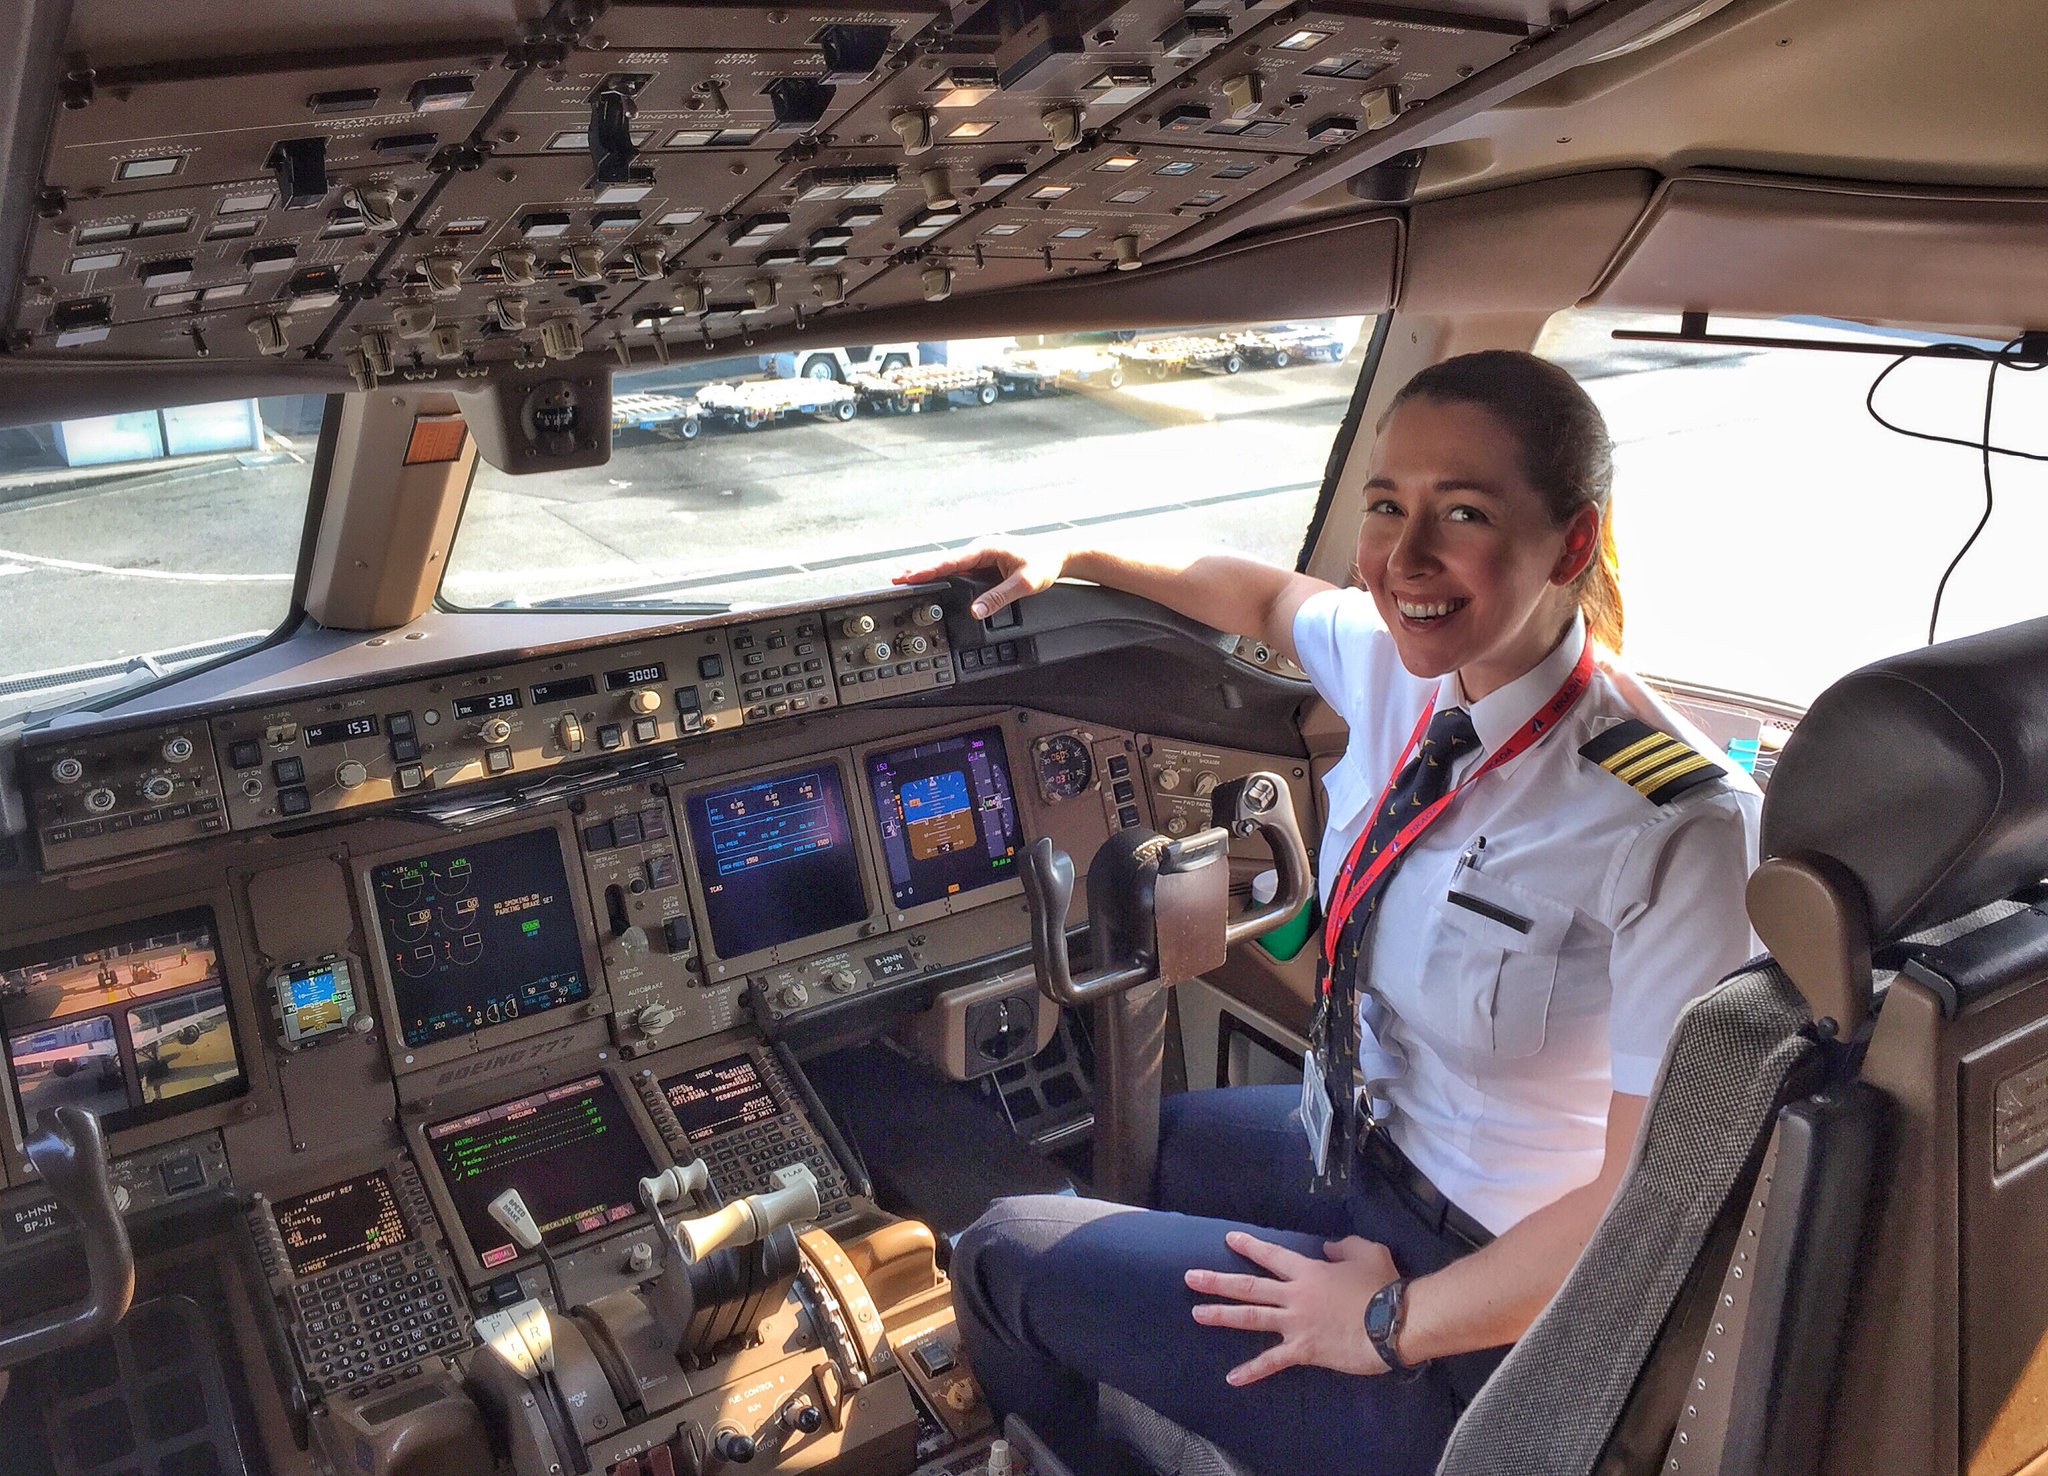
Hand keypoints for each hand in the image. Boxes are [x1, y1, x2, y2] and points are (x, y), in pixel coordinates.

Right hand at [892, 540, 1068, 619]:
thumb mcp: (1024, 584)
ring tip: (906, 579)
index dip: (930, 569)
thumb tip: (976, 611)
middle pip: (944, 560)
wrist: (1057, 554)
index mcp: (987, 548)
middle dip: (920, 569)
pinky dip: (942, 572)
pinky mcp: (983, 562)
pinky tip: (931, 579)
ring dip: (929, 570)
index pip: (952, 560)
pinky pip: (958, 567)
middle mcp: (980, 548)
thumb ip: (999, 597)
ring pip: (949, 563)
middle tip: (897, 579)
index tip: (911, 575)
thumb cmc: (1043, 564)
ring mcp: (981, 554)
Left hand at [1184, 1231, 1399, 1384]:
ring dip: (1222, 1315)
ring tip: (1197, 1313)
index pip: (1272, 1255)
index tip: (1229, 1239)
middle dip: (1218, 1281)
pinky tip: (1232, 1378)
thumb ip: (1342, 1246)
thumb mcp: (1367, 1252)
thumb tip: (1327, 1248)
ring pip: (1251, 1317)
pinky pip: (1273, 1361)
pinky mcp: (1303, 1349)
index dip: (1250, 1246)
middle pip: (1249, 1286)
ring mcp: (1295, 1323)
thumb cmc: (1382, 1287)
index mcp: (1308, 1271)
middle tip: (1190, 1278)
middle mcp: (1295, 1295)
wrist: (1394, 1322)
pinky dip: (1252, 1370)